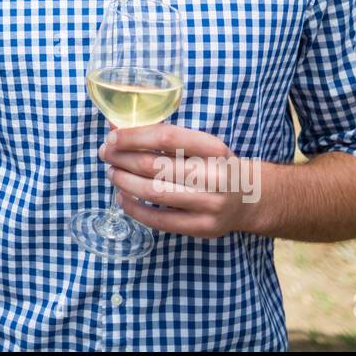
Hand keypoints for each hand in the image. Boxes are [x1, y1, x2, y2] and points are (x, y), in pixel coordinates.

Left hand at [97, 123, 260, 238]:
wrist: (250, 197)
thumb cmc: (214, 165)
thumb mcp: (199, 145)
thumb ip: (163, 137)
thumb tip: (117, 128)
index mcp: (214, 148)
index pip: (167, 136)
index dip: (134, 136)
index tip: (112, 137)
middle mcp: (215, 175)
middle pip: (156, 165)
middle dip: (123, 159)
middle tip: (105, 155)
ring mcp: (211, 204)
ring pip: (155, 192)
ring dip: (125, 182)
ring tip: (112, 173)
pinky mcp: (204, 228)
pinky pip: (160, 221)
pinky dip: (135, 209)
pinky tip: (123, 198)